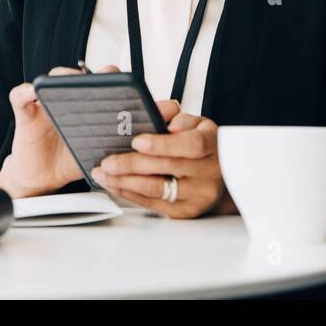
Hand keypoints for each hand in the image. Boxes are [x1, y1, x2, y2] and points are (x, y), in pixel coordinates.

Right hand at [0, 65, 111, 197]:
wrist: (42, 178)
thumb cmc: (69, 161)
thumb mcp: (94, 153)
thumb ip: (110, 145)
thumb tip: (134, 141)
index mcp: (84, 108)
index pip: (97, 84)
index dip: (109, 79)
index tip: (121, 83)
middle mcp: (64, 101)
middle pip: (74, 77)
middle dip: (87, 75)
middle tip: (97, 82)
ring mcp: (44, 105)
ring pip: (49, 80)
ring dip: (59, 78)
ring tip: (67, 84)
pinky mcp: (25, 115)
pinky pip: (20, 97)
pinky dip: (25, 92)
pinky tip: (33, 92)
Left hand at [90, 109, 227, 218]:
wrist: (221, 179)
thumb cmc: (203, 147)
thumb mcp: (196, 124)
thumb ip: (177, 116)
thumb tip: (162, 114)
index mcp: (212, 145)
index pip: (191, 145)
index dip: (162, 144)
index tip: (137, 141)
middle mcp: (209, 173)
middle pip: (167, 168)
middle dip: (132, 165)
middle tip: (108, 161)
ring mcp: (198, 196)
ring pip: (157, 190)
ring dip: (125, 182)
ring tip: (104, 173)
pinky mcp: (185, 212)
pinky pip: (153, 204)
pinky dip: (130, 194)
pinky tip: (115, 185)